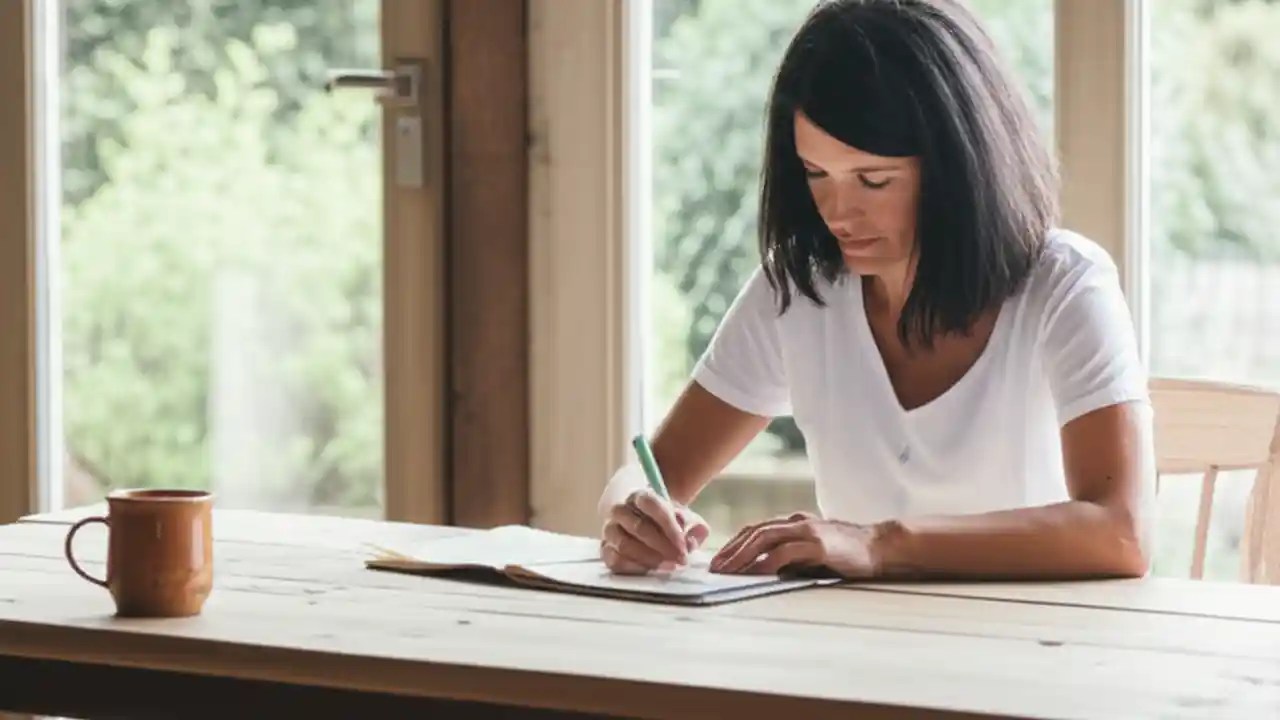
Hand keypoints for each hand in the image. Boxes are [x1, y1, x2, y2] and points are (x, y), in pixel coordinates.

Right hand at [600, 489, 710, 574]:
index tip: (684, 544)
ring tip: (668, 566)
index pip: (651, 505)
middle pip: (638, 527)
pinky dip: (635, 568)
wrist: (639, 520)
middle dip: (663, 546)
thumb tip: (689, 542)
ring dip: (650, 559)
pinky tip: (651, 570)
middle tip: (680, 559)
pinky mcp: (605, 549)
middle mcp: (620, 510)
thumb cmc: (664, 521)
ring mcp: (609, 530)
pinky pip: (615, 560)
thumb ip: (692, 527)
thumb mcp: (683, 517)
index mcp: (639, 496)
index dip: (669, 525)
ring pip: (625, 545)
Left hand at [709, 512, 879, 577]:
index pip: (756, 529)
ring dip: (743, 555)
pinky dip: (768, 562)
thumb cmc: (846, 553)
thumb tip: (761, 570)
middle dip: (732, 550)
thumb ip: (791, 555)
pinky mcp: (819, 545)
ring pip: (766, 538)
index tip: (719, 559)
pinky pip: (786, 552)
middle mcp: (797, 522)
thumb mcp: (813, 550)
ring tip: (728, 571)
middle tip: (715, 568)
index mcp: (794, 522)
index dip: (735, 543)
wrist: (880, 547)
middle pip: (756, 532)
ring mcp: (808, 532)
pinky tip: (756, 573)